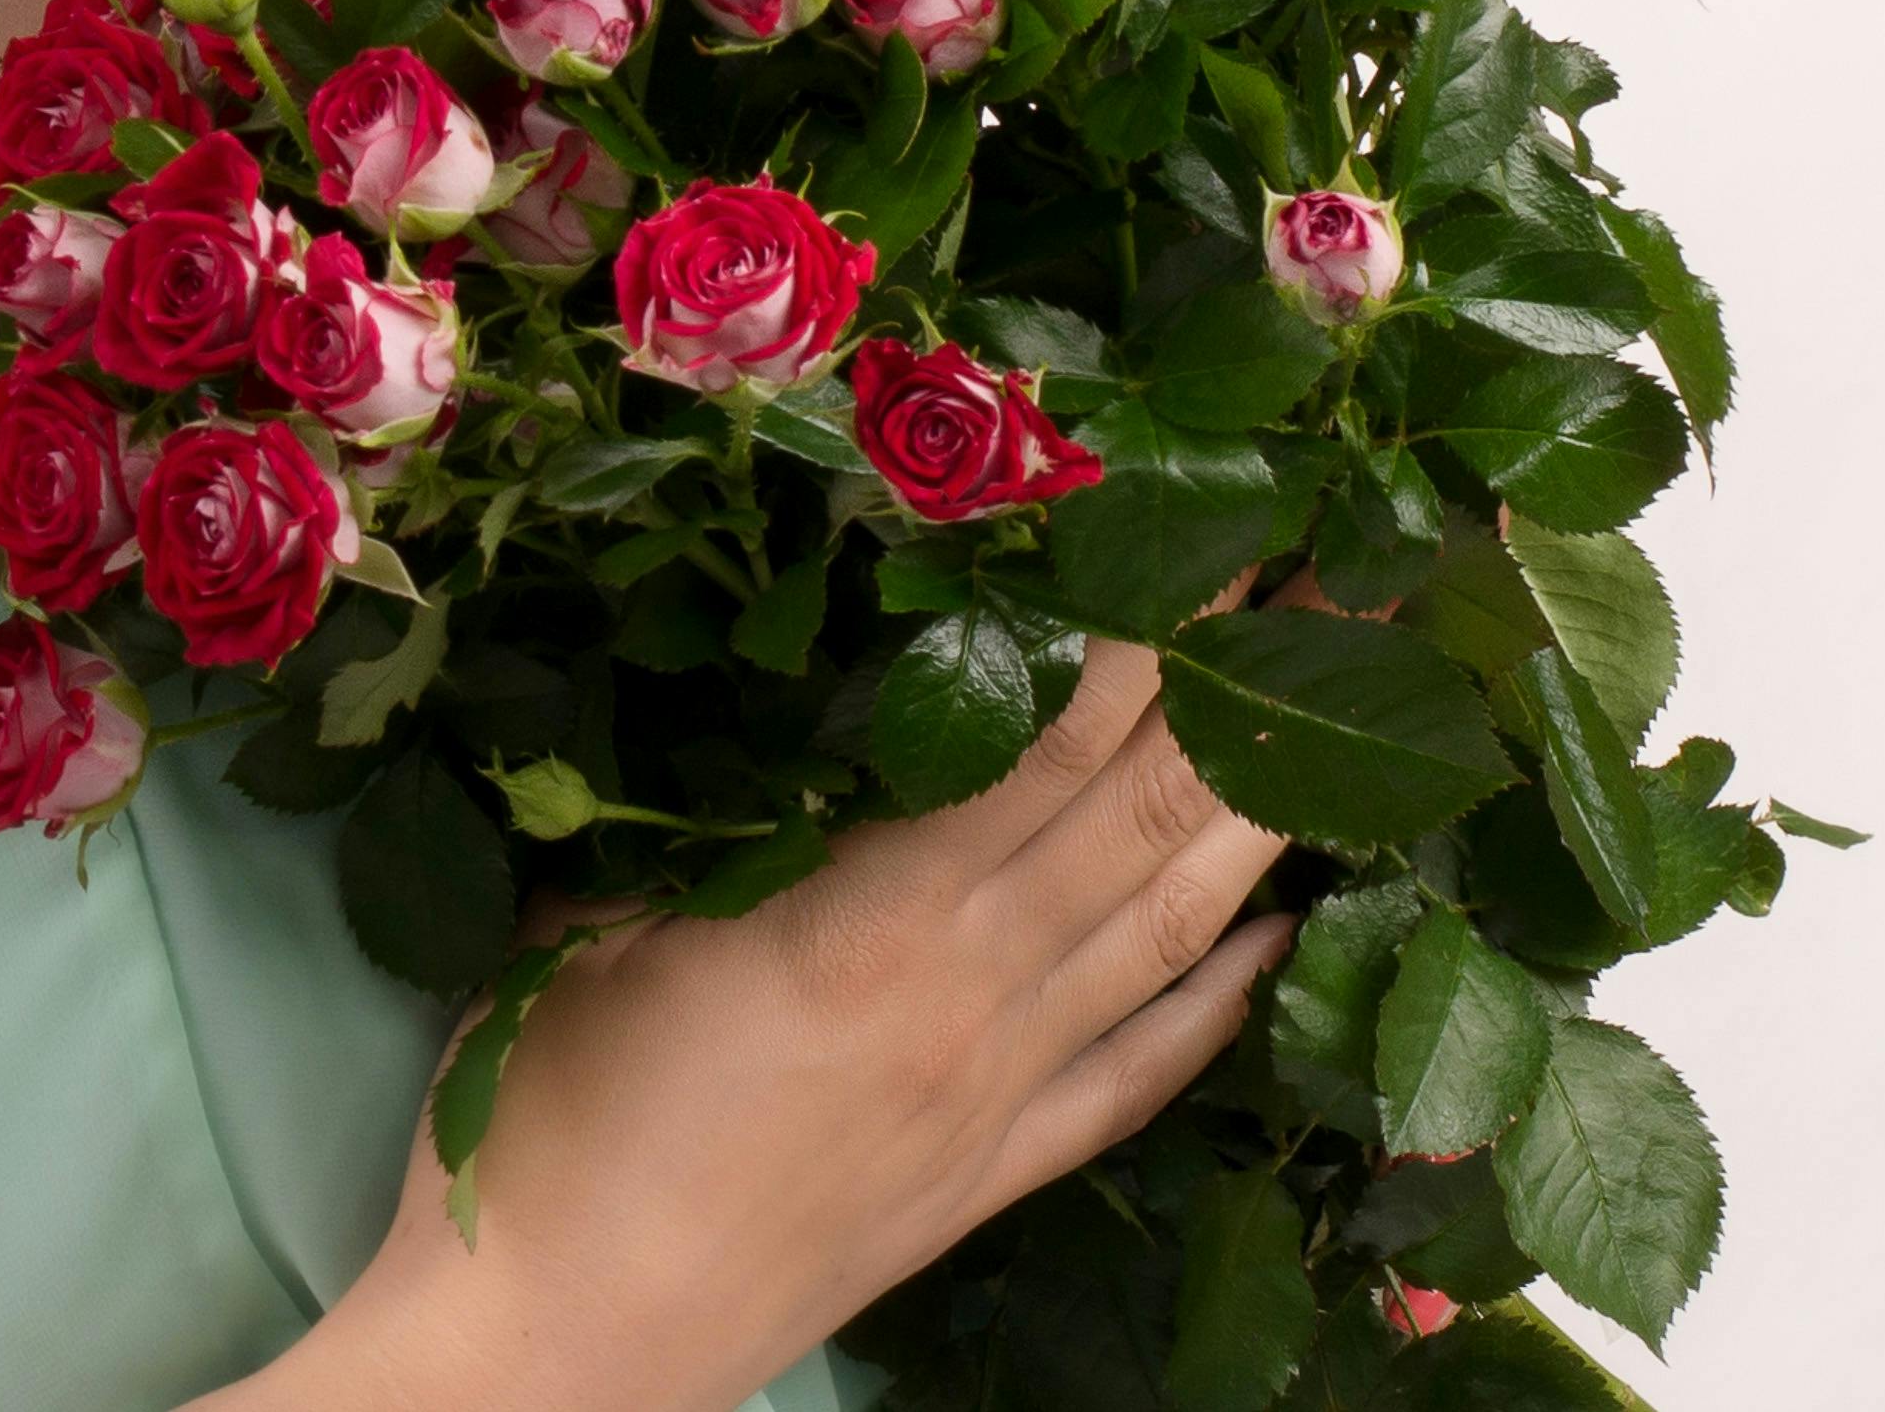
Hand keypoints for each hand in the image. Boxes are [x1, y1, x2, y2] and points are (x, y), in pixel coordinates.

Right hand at [229, 628, 1290, 1411]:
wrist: (562, 1341)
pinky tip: (1273, 936)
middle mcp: (970, 1000)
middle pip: (1145, 829)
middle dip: (1242, 709)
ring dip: (1257, 829)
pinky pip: (1135, 1072)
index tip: (1208, 551)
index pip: (1047, 752)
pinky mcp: (986, 1179)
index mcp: (872, 919)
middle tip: (1326, 602)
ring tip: (1340, 735)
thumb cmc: (545, 1115)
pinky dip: (1216, 997)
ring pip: (1164, 939)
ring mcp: (994, 1098)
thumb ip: (706, 816)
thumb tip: (762, 706)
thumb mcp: (597, 918)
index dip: (1139, 651)